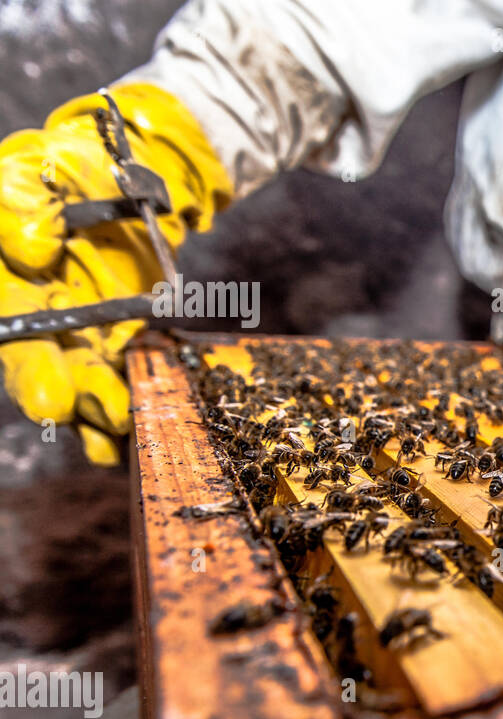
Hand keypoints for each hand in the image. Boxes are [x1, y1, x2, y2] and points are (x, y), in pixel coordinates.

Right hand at [0, 84, 230, 464]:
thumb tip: (28, 247)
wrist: (137, 181)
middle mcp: (42, 319)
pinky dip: (139, 410)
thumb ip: (24, 203)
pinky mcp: (129, 343)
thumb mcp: (44, 168)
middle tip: (70, 414)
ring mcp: (86, 337)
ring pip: (85, 385)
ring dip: (99, 413)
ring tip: (121, 425)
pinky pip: (131, 382)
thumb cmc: (76, 169)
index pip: (11, 326)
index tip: (48, 398)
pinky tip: (153, 429)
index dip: (28, 366)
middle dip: (55, 392)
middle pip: (41, 365)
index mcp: (10, 282)